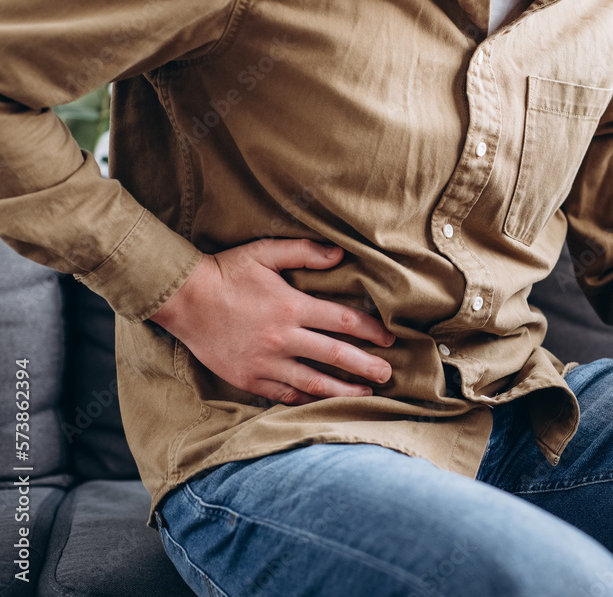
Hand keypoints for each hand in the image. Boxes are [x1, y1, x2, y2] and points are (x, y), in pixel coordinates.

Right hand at [150, 238, 394, 404]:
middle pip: (335, 356)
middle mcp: (282, 338)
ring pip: (314, 382)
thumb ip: (303, 252)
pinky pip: (285, 395)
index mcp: (291, 307)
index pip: (342, 322)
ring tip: (366, 394)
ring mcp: (265, 362)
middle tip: (389, 374)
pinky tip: (323, 402)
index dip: (370, 331)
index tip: (388, 338)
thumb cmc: (226, 272)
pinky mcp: (249, 378)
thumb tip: (339, 254)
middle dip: (366, 366)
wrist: (182, 299)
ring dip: (344, 390)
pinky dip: (307, 400)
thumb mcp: (265, 252)